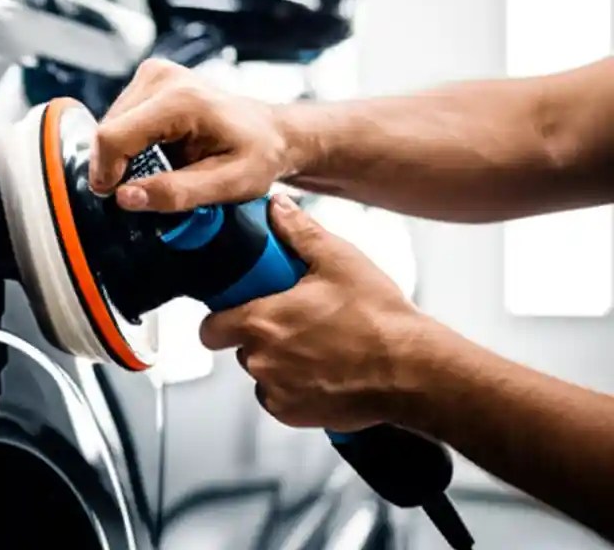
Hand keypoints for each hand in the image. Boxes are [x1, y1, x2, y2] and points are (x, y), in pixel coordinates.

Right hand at [89, 58, 291, 211]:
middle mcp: (161, 77)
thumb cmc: (258, 155)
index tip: (120, 198)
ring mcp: (154, 73)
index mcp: (181, 100)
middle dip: (118, 166)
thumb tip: (125, 197)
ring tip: (161, 166)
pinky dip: (129, 143)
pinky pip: (118, 120)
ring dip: (124, 155)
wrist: (271, 131)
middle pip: (107, 131)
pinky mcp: (149, 78)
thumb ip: (177, 193)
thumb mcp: (230, 185)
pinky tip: (157, 151)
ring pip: (108, 126)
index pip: (113, 137)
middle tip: (151, 185)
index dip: (106, 174)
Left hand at [198, 195, 438, 431]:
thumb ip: (299, 232)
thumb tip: (277, 208)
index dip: (221, 319)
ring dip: (277, 362)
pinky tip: (322, 372)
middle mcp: (262, 360)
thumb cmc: (380, 320)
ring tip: (315, 347)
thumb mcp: (339, 261)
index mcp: (262, 321)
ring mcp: (277, 391)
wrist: (414, 372)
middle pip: (240, 347)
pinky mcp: (294, 415)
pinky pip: (279, 399)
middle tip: (293, 323)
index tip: (237, 311)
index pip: (210, 328)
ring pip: (261, 373)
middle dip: (259, 335)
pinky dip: (294, 388)